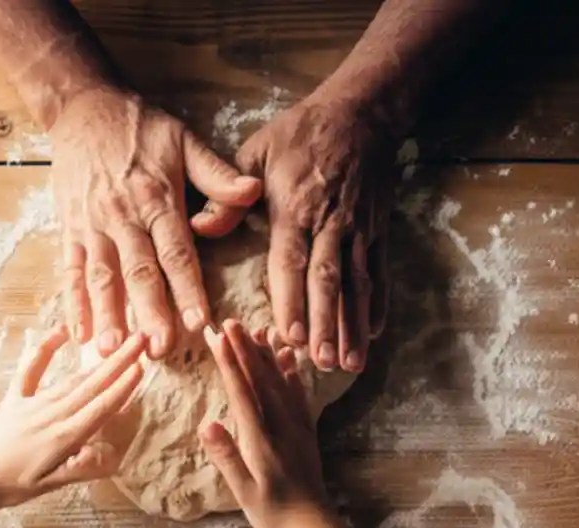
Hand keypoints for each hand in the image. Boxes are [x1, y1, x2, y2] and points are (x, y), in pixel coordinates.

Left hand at [0, 327, 145, 508]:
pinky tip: (60, 331)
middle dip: (118, 362)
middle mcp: (52, 414)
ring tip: (119, 342)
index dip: (122, 388)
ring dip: (97, 360)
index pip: (100, 408)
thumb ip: (81, 468)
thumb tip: (111, 455)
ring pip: (72, 378)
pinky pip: (31, 370)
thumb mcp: (50, 486)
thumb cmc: (14, 486)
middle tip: (141, 339)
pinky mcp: (16, 398)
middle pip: (92, 386)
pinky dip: (44, 350)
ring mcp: (34, 403)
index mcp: (63, 436)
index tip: (141, 366)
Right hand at [50, 87, 262, 359]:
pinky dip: (72, 303)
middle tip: (159, 349)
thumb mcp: (183, 140)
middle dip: (149, 312)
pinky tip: (78, 334)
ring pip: (101, 276)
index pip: (176, 251)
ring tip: (113, 349)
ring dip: (107, 314)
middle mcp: (123, 216)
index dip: (187, 287)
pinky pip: (70, 269)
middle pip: (138, 271)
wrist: (81, 108)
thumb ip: (216, 173)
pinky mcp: (69, 229)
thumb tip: (253, 190)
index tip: (199, 321)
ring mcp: (92, 225)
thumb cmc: (139, 127)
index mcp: (157, 198)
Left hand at [198, 94, 395, 372]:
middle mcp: (329, 225)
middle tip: (320, 362)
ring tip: (350, 363)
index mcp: (294, 209)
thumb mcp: (255, 152)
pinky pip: (380, 272)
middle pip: (328, 281)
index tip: (289, 334)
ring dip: (353, 326)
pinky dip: (379, 303)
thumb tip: (198, 227)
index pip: (292, 261)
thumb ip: (227, 195)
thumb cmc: (299, 135)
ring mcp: (358, 230)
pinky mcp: (377, 231)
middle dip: (325, 325)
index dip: (292, 299)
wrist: (360, 113)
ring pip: (357, 285)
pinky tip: (375, 332)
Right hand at [198, 320, 331, 527]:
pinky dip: (291, 373)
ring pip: (280, 382)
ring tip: (256, 329)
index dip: (230, 362)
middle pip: (261, 379)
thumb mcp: (244, 493)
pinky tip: (287, 359)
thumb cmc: (273, 514)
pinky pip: (298, 395)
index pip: (243, 392)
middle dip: (245, 349)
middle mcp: (280, 425)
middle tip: (231, 322)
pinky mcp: (305, 432)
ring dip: (266, 355)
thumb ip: (228, 458)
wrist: (314, 525)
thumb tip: (206, 425)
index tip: (219, 337)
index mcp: (261, 439)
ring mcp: (296, 426)